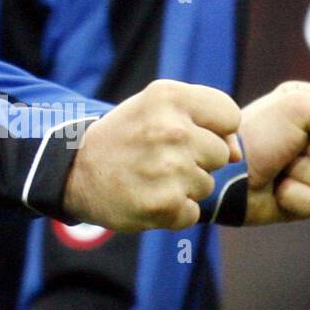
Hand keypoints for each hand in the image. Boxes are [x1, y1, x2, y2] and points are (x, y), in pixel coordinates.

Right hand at [63, 79, 239, 230]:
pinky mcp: (163, 205)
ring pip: (206, 184)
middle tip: (158, 158)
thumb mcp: (156, 108)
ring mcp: (167, 169)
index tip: (182, 132)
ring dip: (183, 187)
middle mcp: (170, 129)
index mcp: (167, 96)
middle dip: (197, 159)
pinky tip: (146, 197)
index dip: (211, 128)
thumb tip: (236, 154)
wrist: (73, 171)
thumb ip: (204, 119)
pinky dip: (173, 211)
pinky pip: (193, 212)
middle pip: (220, 154)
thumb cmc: (124, 138)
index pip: (229, 116)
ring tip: (149, 177)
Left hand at [239, 81, 309, 224]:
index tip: (306, 123)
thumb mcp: (295, 105)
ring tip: (277, 169)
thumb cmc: (255, 135)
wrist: (223, 174)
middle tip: (284, 147)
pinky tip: (275, 190)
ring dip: (302, 174)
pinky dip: (295, 197)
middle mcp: (309, 136)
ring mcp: (305, 169)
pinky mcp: (299, 198)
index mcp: (305, 105)